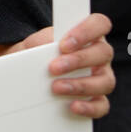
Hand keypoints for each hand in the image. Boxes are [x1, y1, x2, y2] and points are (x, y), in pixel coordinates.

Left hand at [0, 14, 114, 118]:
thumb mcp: (35, 44)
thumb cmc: (36, 53)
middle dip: (78, 61)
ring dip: (81, 85)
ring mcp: (101, 78)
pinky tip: (73, 106)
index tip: (64, 44)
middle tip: (53, 68)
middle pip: (104, 53)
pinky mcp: (97, 100)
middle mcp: (99, 55)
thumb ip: (43, 41)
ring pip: (105, 81)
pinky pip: (101, 105)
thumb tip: (45, 50)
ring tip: (56, 88)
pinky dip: (89, 107)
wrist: (24, 74)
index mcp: (88, 35)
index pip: (100, 24)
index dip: (86, 32)